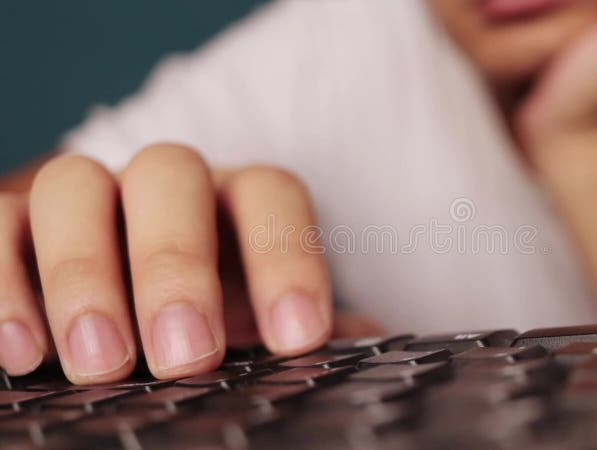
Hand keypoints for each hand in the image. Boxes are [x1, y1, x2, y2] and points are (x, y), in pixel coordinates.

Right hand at [0, 144, 380, 383]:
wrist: (132, 311)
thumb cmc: (215, 320)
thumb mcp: (260, 326)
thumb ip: (303, 330)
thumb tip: (362, 355)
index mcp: (237, 200)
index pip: (271, 196)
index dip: (288, 258)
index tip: (297, 340)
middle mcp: (165, 185)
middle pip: (170, 175)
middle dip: (176, 264)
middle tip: (187, 357)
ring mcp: (89, 196)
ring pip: (76, 185)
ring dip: (84, 272)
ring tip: (102, 361)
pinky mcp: (19, 222)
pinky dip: (4, 279)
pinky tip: (23, 353)